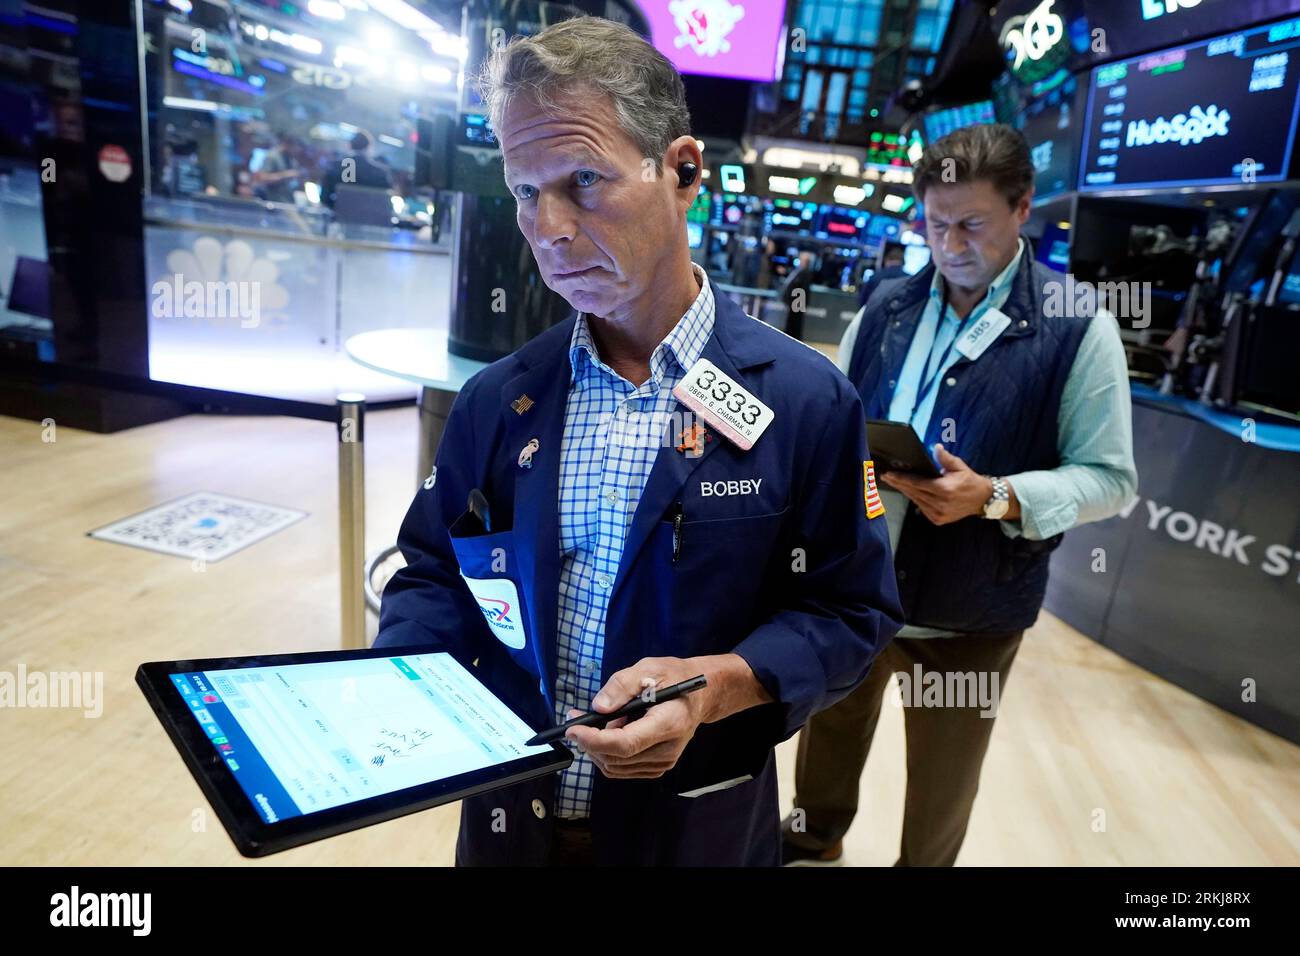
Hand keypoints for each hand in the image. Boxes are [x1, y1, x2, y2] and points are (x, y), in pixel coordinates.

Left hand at [566, 654, 770, 779]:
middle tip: (575, 718)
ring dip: (596, 748)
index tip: (572, 728)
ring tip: (595, 723)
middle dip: (589, 741)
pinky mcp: (657, 767)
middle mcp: (668, 750)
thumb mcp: (649, 668)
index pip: (626, 744)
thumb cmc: (675, 677)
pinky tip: (610, 733)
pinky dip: (607, 753)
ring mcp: (663, 762)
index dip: (594, 740)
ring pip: (615, 767)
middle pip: (616, 759)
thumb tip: (598, 707)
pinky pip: (622, 768)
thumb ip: (622, 685)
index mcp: (669, 724)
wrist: (701, 695)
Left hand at [879, 443, 992, 525]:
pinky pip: (921, 507)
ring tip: (893, 481)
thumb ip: (946, 458)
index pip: (917, 483)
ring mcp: (938, 514)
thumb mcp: (960, 466)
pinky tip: (907, 491)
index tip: (889, 474)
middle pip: (913, 492)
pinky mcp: (937, 520)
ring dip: (904, 491)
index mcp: (945, 490)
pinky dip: (914, 498)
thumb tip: (936, 447)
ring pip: (915, 500)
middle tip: (885, 476)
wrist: (982, 500)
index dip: (901, 478)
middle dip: (898, 483)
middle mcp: (940, 504)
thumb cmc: (970, 481)